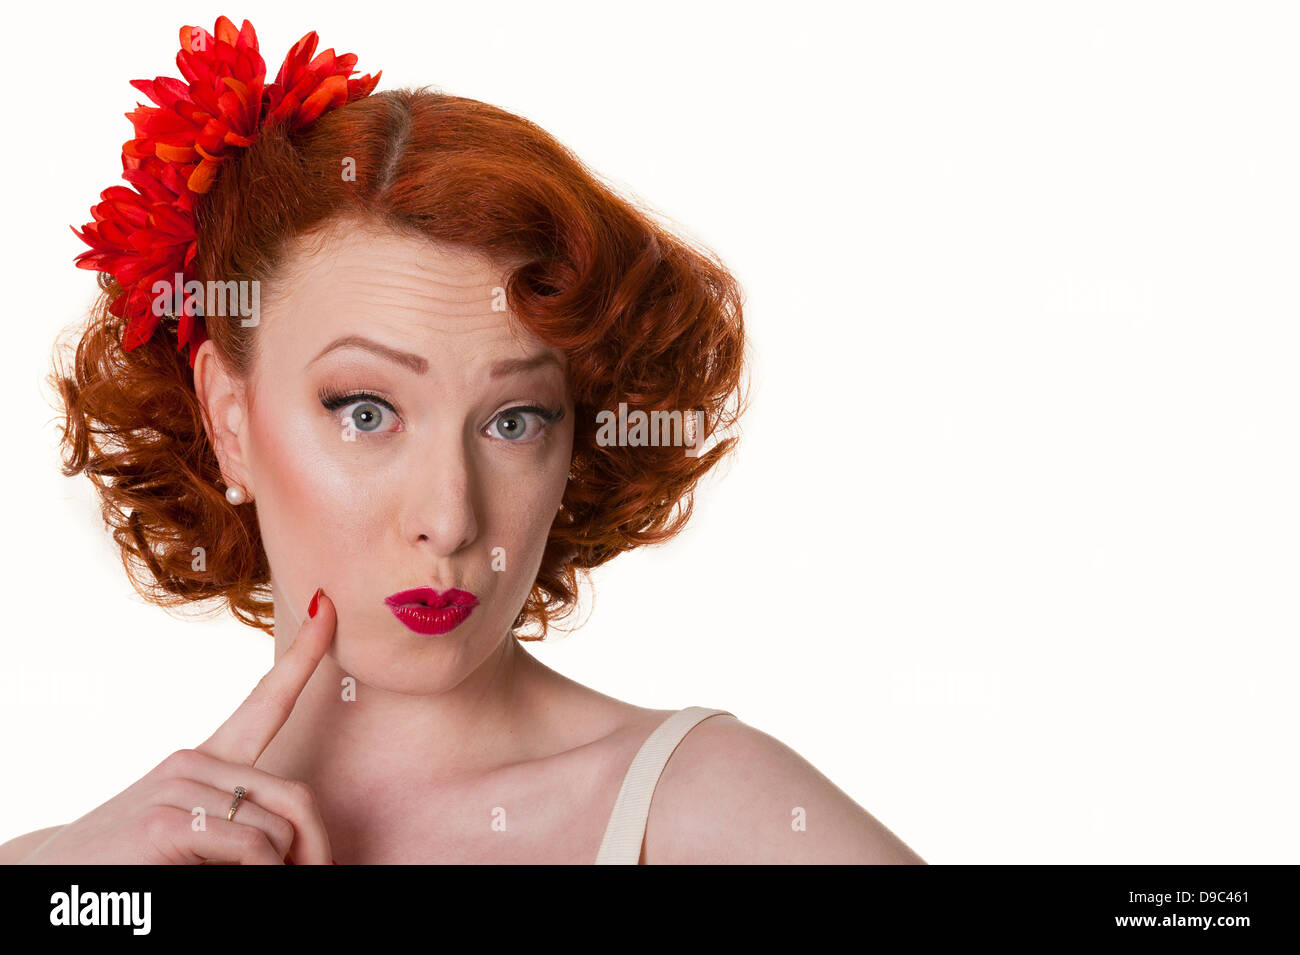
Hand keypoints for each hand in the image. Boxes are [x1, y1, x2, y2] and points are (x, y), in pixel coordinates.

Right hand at [22, 588, 337, 863]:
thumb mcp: (200, 836)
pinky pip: (249, 846)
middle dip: (314, 846)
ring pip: (276, 829)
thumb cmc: (138, 862)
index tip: (328, 606)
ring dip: (283, 869)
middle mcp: (195, 760)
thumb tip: (298, 841)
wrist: (52, 879)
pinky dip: (261, 873)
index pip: (268, 699)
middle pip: (296, 796)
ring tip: (264, 886)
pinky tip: (236, 880)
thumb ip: (247, 825)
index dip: (305, 654)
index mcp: (208, 759)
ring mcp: (177, 785)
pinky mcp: (163, 820)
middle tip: (316, 877)